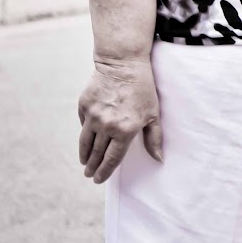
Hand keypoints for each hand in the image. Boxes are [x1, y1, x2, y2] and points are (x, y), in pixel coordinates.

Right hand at [78, 57, 162, 184]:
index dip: (105, 171)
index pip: (112, 159)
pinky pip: (83, 125)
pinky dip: (84, 133)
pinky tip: (87, 138)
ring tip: (84, 163)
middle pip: (97, 153)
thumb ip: (154, 138)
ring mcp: (93, 116)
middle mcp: (107, 126)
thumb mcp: (152, 113)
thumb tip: (158, 159)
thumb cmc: (142, 88)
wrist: (123, 63)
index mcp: (125, 130)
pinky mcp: (84, 105)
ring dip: (84, 156)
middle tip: (89, 174)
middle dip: (93, 166)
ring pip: (86, 143)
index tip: (99, 179)